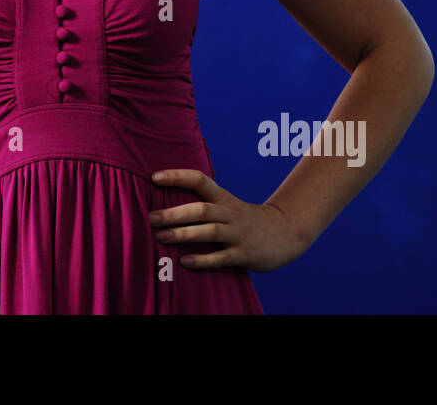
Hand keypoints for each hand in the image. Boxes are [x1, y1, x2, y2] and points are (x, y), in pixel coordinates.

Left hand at [149, 169, 304, 272]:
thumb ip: (202, 204)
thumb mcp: (227, 204)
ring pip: (210, 232)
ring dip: (184, 234)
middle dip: (174, 213)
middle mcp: (230, 213)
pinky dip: (203, 260)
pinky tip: (185, 261)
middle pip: (201, 209)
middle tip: (151, 218)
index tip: (154, 177)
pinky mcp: (245, 254)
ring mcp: (238, 233)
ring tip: (161, 237)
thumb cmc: (244, 220)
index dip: (177, 176)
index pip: (199, 180)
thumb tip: (164, 206)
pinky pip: (222, 257)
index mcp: (223, 198)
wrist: (285, 232)